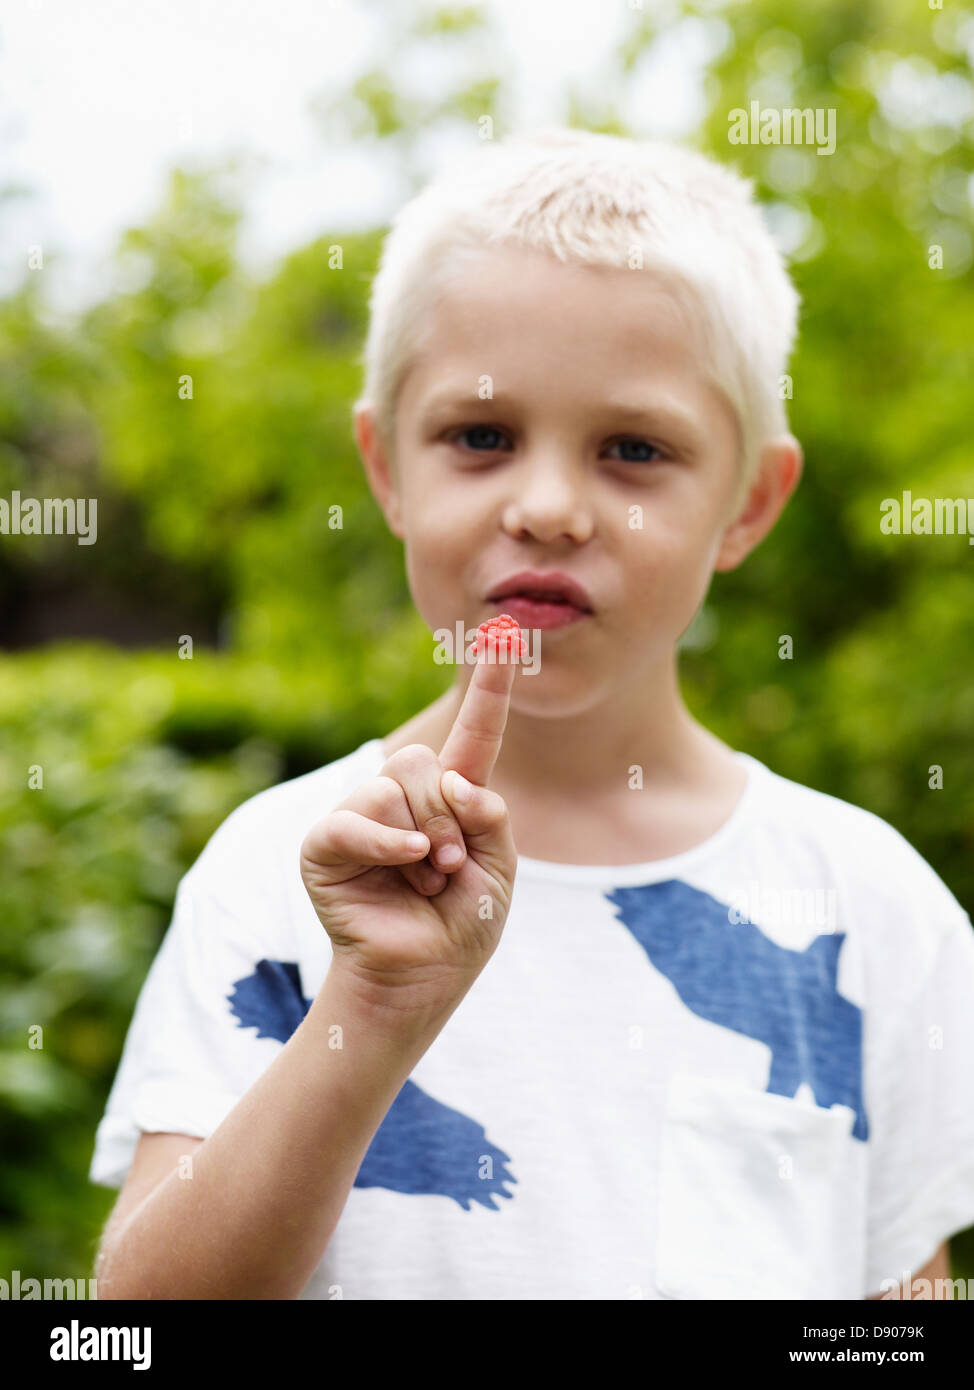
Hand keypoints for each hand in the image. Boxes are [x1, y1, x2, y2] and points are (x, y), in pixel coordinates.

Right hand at [300, 649, 517, 1010]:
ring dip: (427, 838)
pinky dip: (387, 841)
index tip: (502, 634)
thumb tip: (459, 782)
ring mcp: (360, 817)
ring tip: (427, 879)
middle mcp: (402, 798)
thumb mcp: (498, 869)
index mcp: (450, 799)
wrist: (421, 980)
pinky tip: (409, 863)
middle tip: (452, 866)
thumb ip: (491, 818)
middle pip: (425, 762)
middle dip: (451, 817)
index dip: (489, 687)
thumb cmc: (460, 926)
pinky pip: (354, 819)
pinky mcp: (326, 844)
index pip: (472, 734)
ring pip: (394, 787)